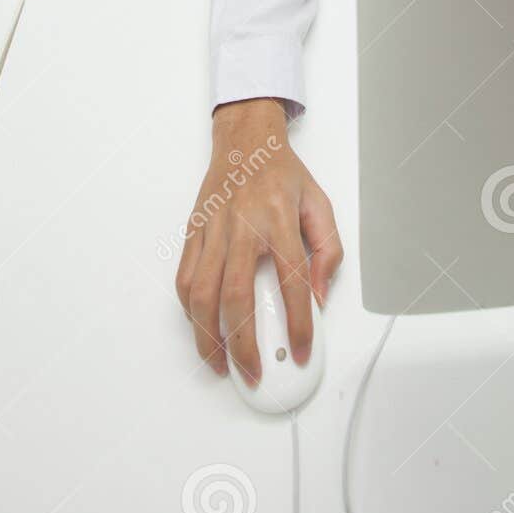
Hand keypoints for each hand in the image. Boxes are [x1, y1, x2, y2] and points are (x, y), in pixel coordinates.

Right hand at [175, 98, 342, 383]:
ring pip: (202, 293)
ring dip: (208, 336)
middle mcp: (243, 227)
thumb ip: (328, 251)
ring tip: (220, 364)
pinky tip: (201, 328)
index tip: (303, 351)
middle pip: (237, 296)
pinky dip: (190, 310)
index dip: (299, 323)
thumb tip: (319, 297)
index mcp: (280, 220)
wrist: (245, 139)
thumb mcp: (320, 205)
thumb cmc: (282, 174)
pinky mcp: (194, 232)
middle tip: (254, 373)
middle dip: (244, 344)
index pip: (292, 282)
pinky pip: (184, 278)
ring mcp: (214, 231)